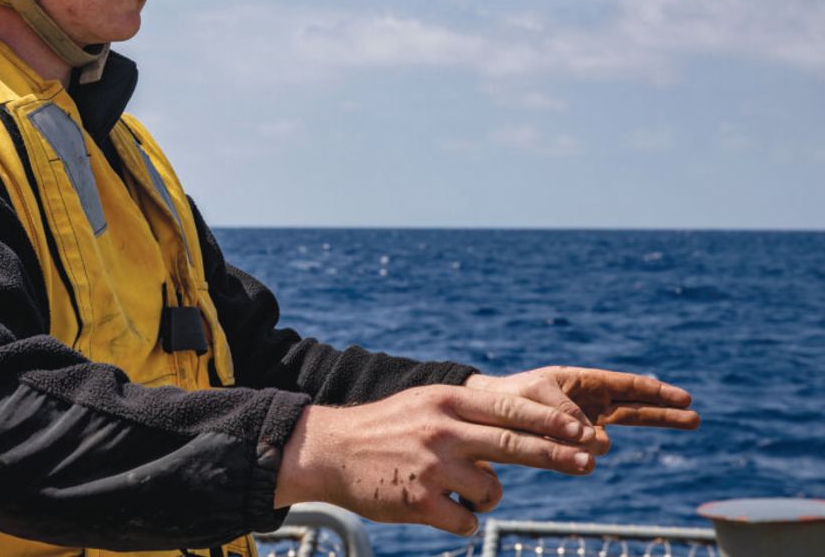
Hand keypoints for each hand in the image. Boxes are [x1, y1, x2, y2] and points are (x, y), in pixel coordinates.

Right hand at [274, 384, 598, 535]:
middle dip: (557, 455)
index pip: (508, 409)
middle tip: (590, 462)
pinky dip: (461, 518)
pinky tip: (439, 507)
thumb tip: (523, 427)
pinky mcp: (419, 500)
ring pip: (492, 490)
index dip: (548, 421)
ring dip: (487, 496)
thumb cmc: (386, 428)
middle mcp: (442, 430)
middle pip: (513, 445)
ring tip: (460, 490)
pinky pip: (465, 520)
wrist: (330, 451)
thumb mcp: (425, 404)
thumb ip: (468, 413)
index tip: (580, 430)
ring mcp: (431, 466)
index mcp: (445, 400)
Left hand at [465, 367, 699, 453]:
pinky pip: (592, 446)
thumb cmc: (509, 396)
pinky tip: (599, 453)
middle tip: (696, 415)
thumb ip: (564, 415)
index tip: (682, 396)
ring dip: (651, 424)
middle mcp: (587, 401)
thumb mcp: (534, 396)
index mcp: (580, 381)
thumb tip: (598, 442)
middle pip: (634, 405)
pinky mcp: (570, 443)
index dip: (653, 390)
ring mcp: (582, 422)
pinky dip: (598, 449)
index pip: (623, 385)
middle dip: (664, 409)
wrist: (484, 412)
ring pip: (623, 425)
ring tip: (687, 424)